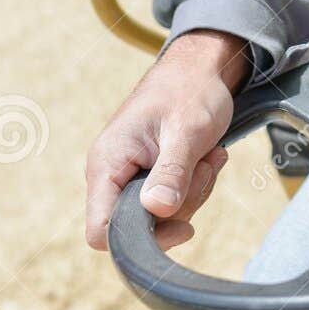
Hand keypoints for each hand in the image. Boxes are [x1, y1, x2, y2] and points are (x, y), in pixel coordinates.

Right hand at [85, 30, 248, 251]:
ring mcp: (130, 177)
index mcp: (107, 163)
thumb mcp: (187, 130)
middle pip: (139, 227)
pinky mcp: (148, 177)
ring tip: (207, 154)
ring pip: (160, 216)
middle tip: (203, 166)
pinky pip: (172, 201)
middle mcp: (111, 175)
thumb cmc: (189, 90)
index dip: (138, 240)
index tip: (182, 224)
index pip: (101, 230)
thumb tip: (157, 211)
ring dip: (194, 191)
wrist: (199, 69)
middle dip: (181, 204)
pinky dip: (195, 184)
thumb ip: (171, 171)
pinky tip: (207, 157)